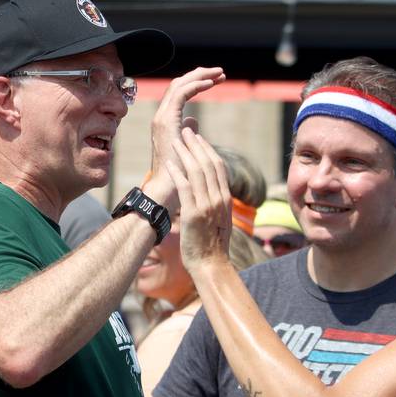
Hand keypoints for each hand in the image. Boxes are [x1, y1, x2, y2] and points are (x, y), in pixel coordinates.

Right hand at [148, 68, 224, 209]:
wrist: (167, 190)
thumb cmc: (179, 175)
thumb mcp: (188, 148)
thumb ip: (189, 132)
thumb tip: (194, 121)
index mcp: (167, 122)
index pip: (181, 92)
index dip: (198, 82)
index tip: (217, 80)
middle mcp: (162, 117)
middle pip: (179, 84)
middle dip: (200, 74)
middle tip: (221, 72)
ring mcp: (162, 118)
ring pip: (179, 84)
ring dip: (201, 76)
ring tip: (220, 73)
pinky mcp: (167, 121)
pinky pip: (181, 94)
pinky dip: (196, 85)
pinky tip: (211, 84)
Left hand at [165, 128, 231, 273]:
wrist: (211, 265)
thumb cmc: (212, 246)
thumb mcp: (220, 221)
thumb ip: (216, 204)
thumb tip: (210, 191)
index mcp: (225, 199)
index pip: (218, 168)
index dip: (208, 150)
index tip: (199, 139)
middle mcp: (218, 199)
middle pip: (208, 165)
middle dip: (197, 146)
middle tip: (186, 131)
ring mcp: (207, 206)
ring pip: (197, 172)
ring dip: (185, 154)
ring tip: (176, 141)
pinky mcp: (193, 214)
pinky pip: (185, 188)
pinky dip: (177, 173)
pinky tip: (170, 163)